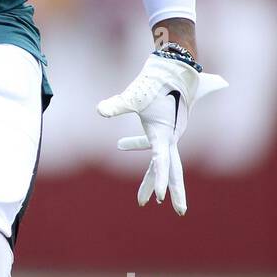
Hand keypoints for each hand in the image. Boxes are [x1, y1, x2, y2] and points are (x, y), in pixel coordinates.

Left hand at [97, 53, 226, 214]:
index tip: (160, 199)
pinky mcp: (166, 125)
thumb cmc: (155, 81)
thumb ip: (116, 105)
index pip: (161, 162)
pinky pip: (152, 142)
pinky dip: (136, 145)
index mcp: (164, 134)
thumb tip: (99, 111)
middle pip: (172, 169)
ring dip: (151, 177)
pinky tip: (120, 146)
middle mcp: (171, 136)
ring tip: (144, 199)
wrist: (177, 65)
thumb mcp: (134, 96)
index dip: (160, 181)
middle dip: (173, 191)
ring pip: (161, 160)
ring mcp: (170, 132)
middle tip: (178, 212)